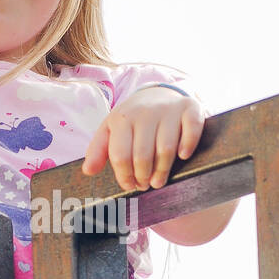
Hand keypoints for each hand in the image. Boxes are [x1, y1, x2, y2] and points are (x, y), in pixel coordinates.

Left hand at [80, 86, 204, 191]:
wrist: (157, 93)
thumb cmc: (132, 120)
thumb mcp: (110, 130)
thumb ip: (97, 150)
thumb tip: (88, 171)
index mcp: (122, 119)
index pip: (120, 156)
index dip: (124, 176)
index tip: (129, 186)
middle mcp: (144, 112)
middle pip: (143, 155)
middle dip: (143, 177)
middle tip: (145, 185)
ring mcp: (168, 109)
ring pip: (166, 149)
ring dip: (163, 171)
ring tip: (158, 181)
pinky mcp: (190, 108)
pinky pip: (191, 129)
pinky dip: (188, 145)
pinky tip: (183, 156)